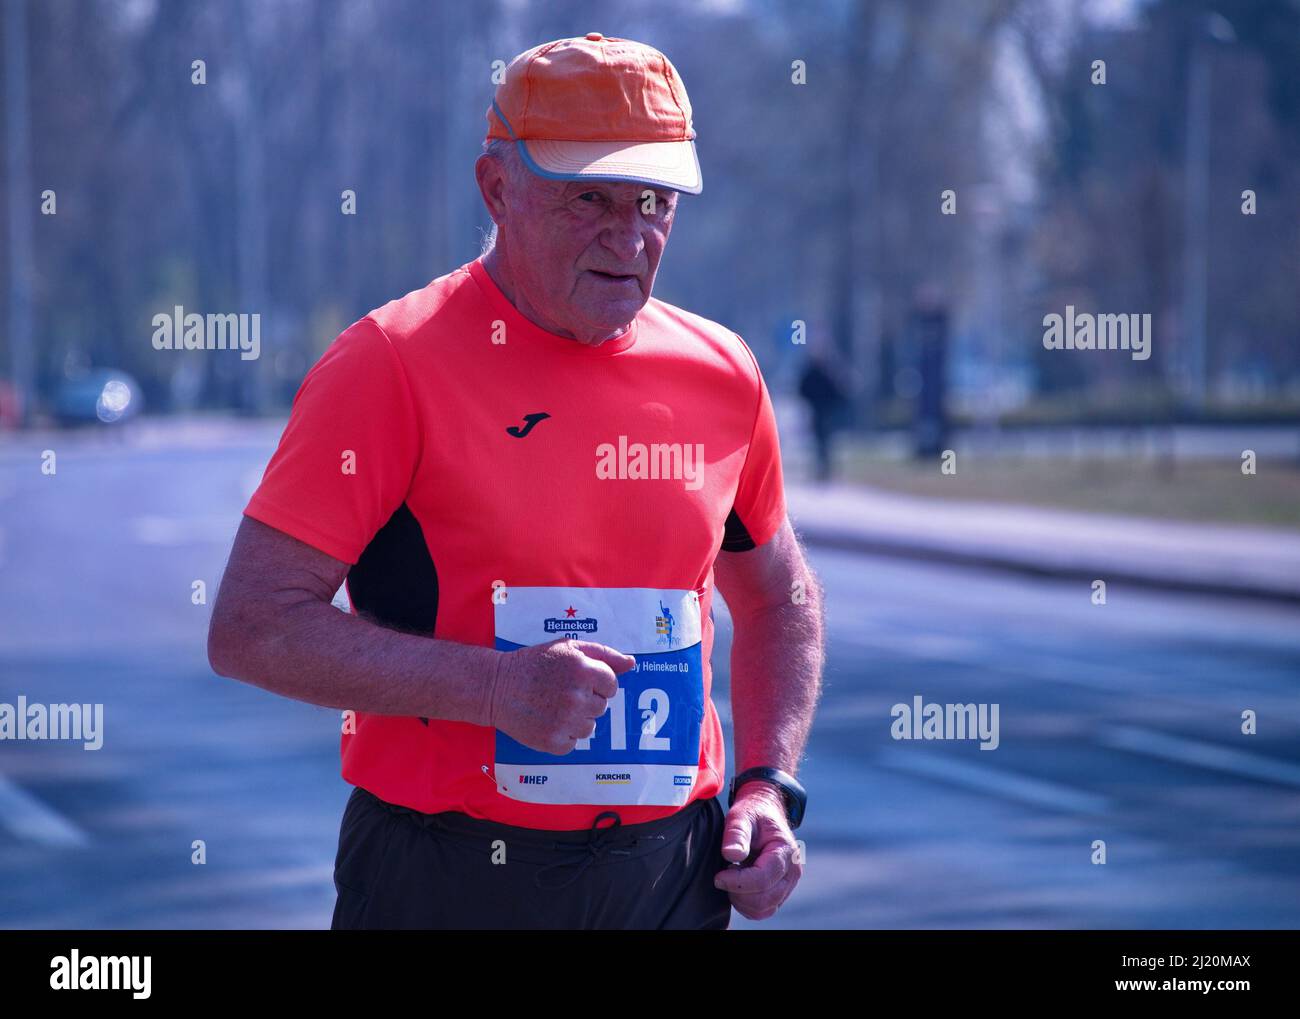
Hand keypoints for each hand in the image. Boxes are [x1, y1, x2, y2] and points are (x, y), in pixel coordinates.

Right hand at [485, 638, 634, 754]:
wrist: (496, 686)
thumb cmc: (534, 663)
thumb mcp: (568, 648)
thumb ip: (603, 654)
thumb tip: (632, 663)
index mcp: (583, 670)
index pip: (612, 685)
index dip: (598, 684)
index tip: (580, 682)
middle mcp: (577, 696)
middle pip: (602, 707)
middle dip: (587, 701)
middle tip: (562, 693)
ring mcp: (565, 721)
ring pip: (590, 728)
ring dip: (577, 720)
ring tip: (554, 707)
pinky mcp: (553, 742)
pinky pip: (573, 743)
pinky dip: (563, 735)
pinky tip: (547, 721)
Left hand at [714, 782, 802, 920]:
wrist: (763, 812)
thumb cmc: (752, 813)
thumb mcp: (741, 816)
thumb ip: (736, 833)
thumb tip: (731, 855)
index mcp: (785, 851)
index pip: (763, 879)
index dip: (737, 882)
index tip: (718, 875)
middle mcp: (792, 871)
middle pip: (764, 899)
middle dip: (738, 892)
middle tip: (722, 875)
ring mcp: (787, 884)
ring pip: (764, 909)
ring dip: (741, 900)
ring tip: (730, 877)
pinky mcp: (779, 892)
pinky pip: (763, 910)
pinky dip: (746, 904)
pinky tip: (736, 885)